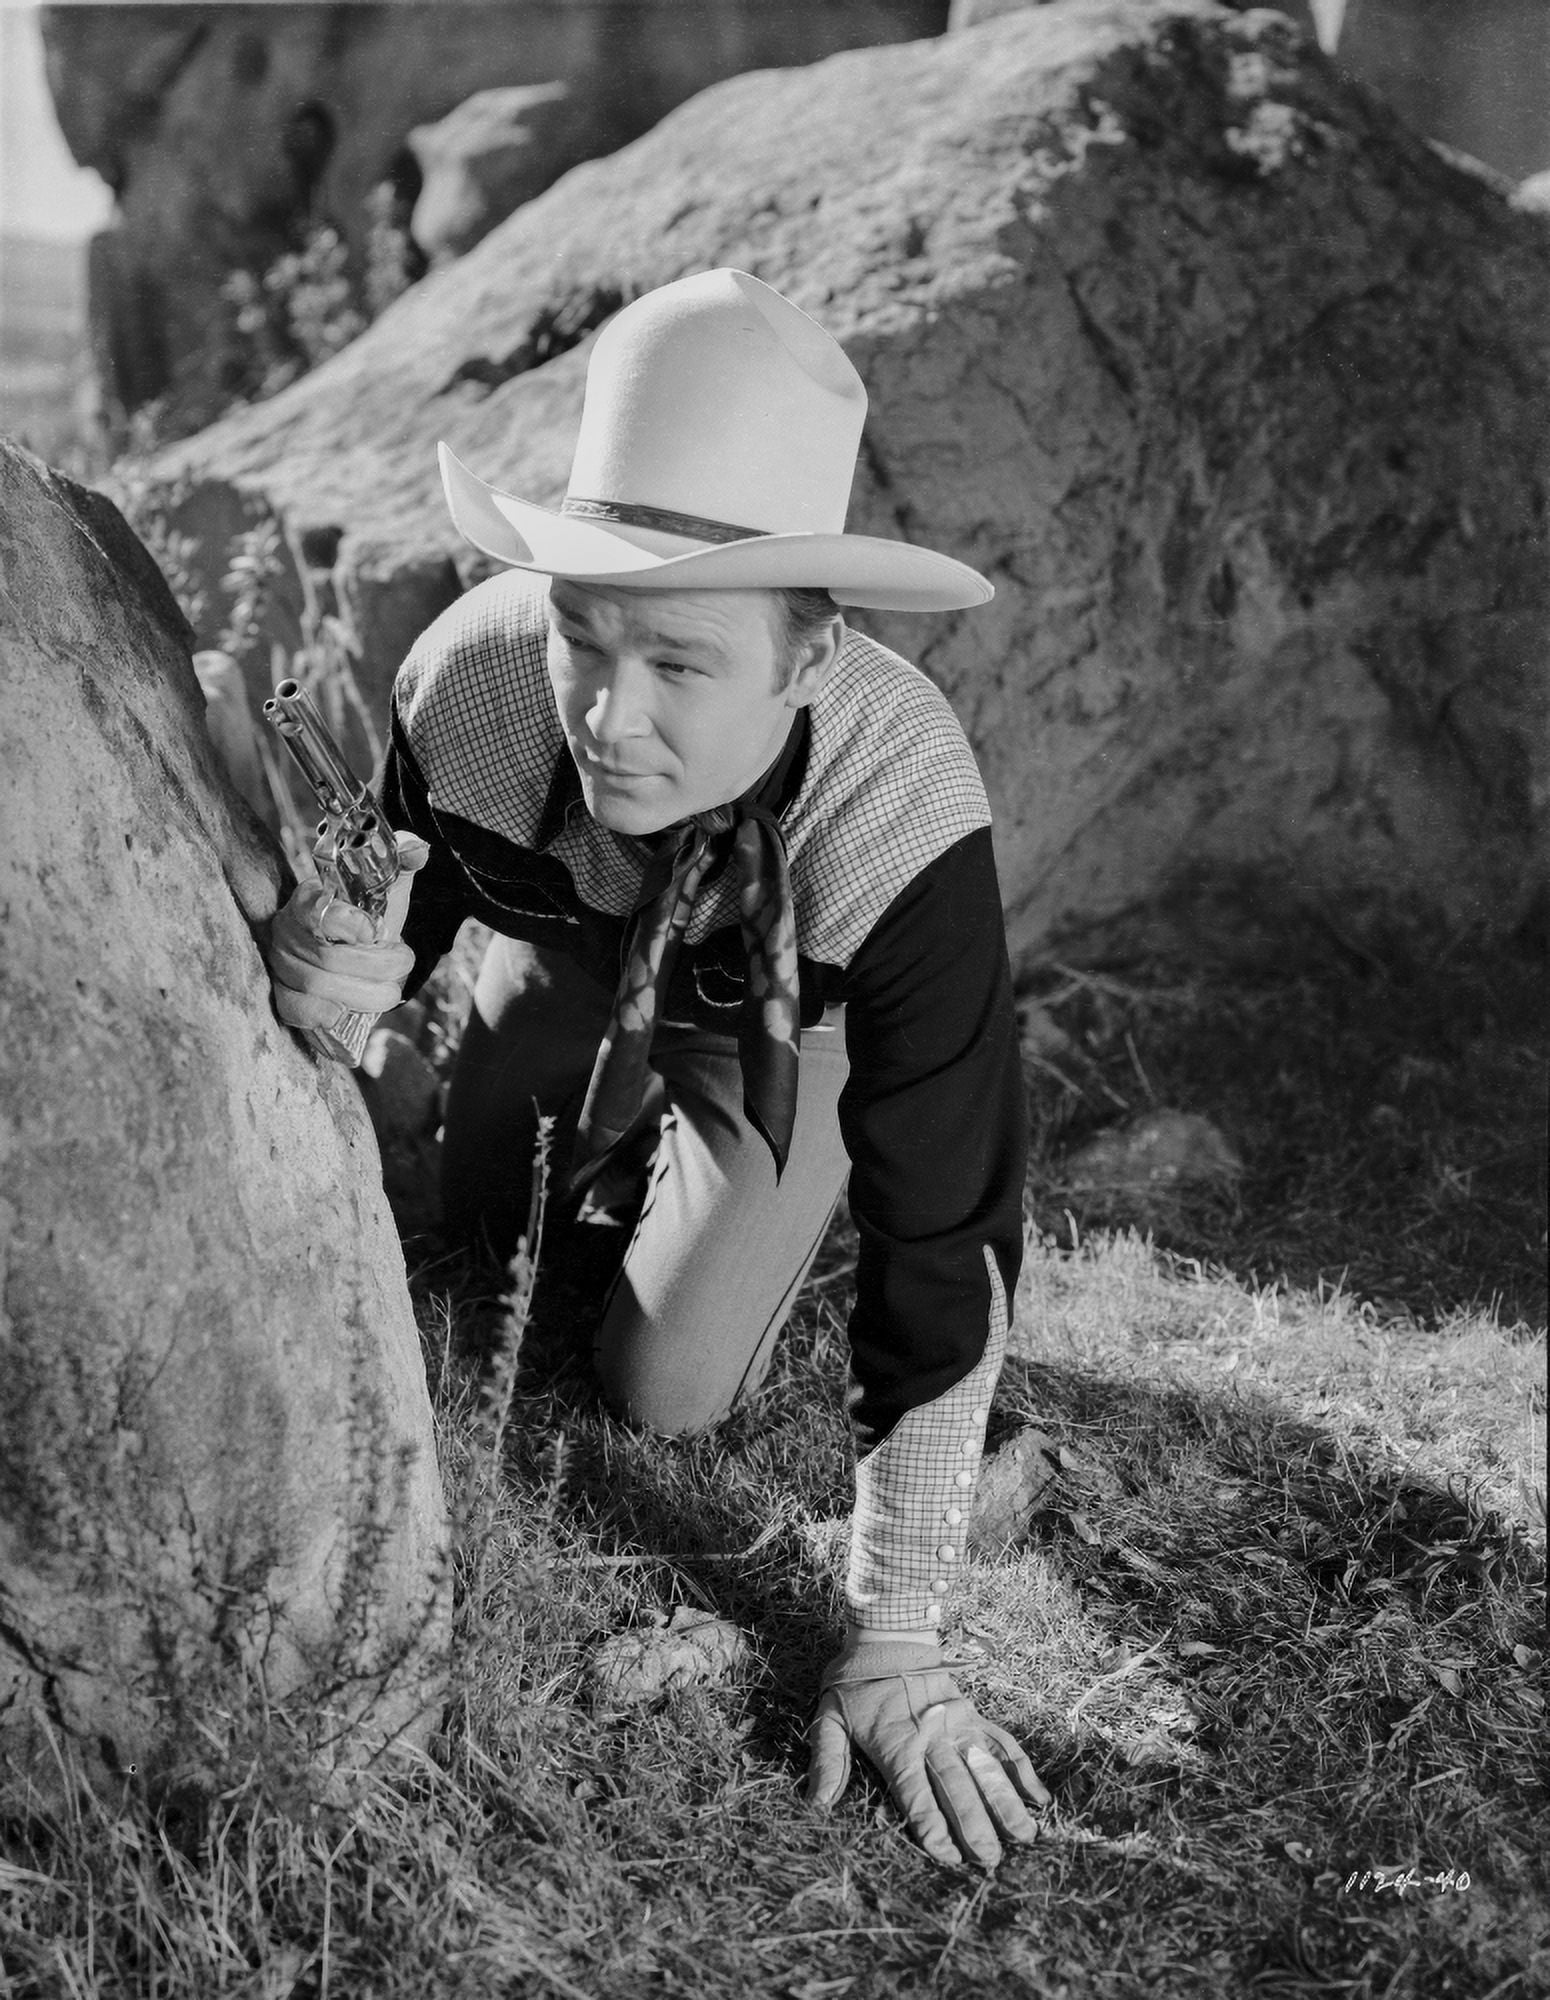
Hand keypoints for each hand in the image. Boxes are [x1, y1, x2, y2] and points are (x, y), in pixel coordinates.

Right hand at [267, 829, 428, 1032]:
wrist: (355, 951)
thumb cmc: (369, 918)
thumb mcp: (385, 891)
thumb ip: (401, 864)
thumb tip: (417, 850)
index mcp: (310, 899)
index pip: (317, 912)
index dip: (351, 926)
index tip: (375, 931)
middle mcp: (288, 930)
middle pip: (327, 959)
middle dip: (378, 968)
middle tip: (400, 963)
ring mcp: (281, 964)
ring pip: (317, 988)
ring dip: (365, 995)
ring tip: (387, 990)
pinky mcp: (283, 995)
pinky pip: (295, 1010)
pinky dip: (325, 1015)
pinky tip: (346, 1011)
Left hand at [806, 1640, 1048, 1867]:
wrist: (888, 1635)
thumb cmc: (855, 1685)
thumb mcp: (829, 1718)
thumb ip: (827, 1761)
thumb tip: (817, 1803)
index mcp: (895, 1743)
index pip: (915, 1791)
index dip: (931, 1824)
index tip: (948, 1855)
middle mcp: (931, 1737)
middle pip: (956, 1785)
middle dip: (974, 1824)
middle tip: (991, 1859)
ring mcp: (956, 1725)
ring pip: (985, 1766)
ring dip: (1006, 1801)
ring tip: (1026, 1835)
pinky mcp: (972, 1715)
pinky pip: (1001, 1742)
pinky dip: (1021, 1768)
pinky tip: (1039, 1796)